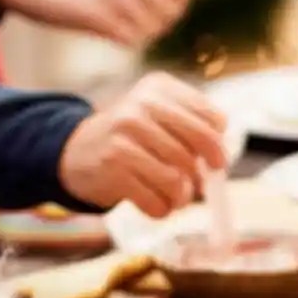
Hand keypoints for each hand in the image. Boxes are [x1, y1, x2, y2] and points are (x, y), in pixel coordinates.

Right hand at [0, 0, 191, 46]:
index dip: (175, 5)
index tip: (157, 14)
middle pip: (172, 12)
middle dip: (160, 25)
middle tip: (137, 28)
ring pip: (153, 29)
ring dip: (140, 36)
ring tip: (121, 31)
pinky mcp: (99, 13)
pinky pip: (131, 39)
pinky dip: (124, 42)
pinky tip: (109, 35)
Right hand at [59, 72, 226, 216]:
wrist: (77, 150)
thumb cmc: (133, 138)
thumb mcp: (160, 117)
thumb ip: (195, 129)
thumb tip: (221, 161)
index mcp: (159, 88)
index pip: (212, 120)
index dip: (218, 147)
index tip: (215, 162)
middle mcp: (141, 106)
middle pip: (199, 150)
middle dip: (203, 175)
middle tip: (198, 185)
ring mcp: (124, 135)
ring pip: (178, 180)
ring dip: (181, 198)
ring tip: (175, 197)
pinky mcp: (113, 167)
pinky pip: (156, 201)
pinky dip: (161, 209)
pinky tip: (155, 204)